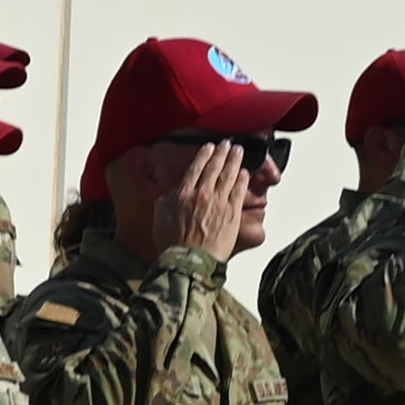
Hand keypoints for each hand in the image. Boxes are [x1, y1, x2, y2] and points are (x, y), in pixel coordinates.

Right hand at [167, 140, 258, 260]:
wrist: (190, 261)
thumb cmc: (173, 244)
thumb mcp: (160, 219)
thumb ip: (165, 202)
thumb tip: (170, 193)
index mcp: (183, 194)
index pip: (195, 168)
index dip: (204, 155)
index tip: (209, 147)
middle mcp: (202, 194)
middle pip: (214, 168)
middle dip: (222, 153)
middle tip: (227, 143)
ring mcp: (219, 203)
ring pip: (228, 176)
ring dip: (234, 161)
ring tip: (238, 151)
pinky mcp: (232, 213)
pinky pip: (238, 191)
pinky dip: (242, 180)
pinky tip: (244, 173)